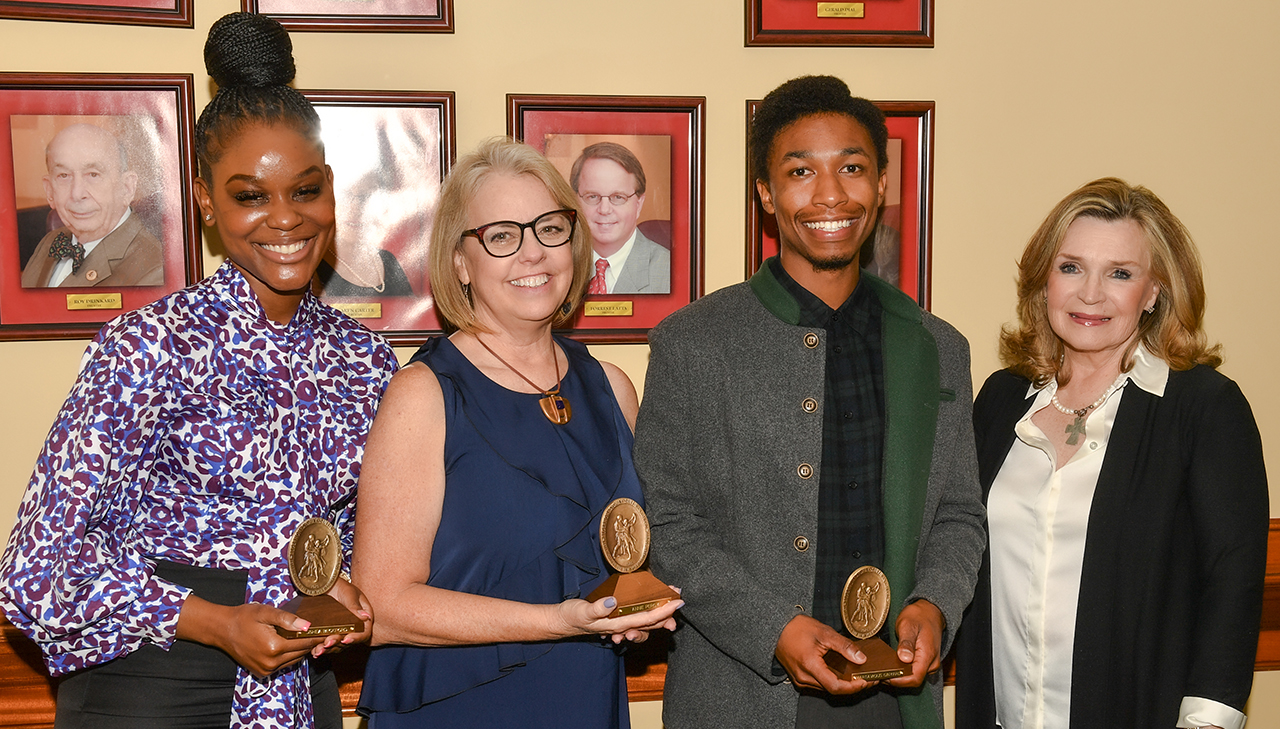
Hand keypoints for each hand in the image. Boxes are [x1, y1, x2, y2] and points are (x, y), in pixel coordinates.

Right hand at [177, 595, 326, 677]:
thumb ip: (288, 619)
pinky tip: (293, 644)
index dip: (318, 636)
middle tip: (325, 633)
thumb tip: (308, 626)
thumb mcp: (266, 612)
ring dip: (301, 650)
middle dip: (312, 643)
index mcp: (274, 647)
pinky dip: (289, 655)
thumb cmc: (244, 617)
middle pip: (301, 653)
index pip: (304, 643)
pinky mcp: (262, 673)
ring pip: (293, 660)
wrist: (222, 630)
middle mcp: (271, 663)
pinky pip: (283, 665)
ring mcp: (266, 670)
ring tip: (311, 637)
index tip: (332, 630)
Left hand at [311, 577, 373, 657]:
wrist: (325, 585)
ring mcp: (342, 631)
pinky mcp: (330, 633)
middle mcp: (354, 627)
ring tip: (318, 650)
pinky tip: (314, 651)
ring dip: (328, 649)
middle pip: (349, 641)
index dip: (356, 638)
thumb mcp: (349, 593)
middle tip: (327, 643)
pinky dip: (320, 648)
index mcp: (364, 618)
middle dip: (338, 643)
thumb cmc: (340, 586)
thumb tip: (366, 617)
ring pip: (337, 645)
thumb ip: (355, 606)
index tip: (346, 639)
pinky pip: (327, 644)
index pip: (364, 632)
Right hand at [551, 594, 682, 643]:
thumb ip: (597, 607)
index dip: (664, 610)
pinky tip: (652, 605)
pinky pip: (637, 617)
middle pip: (651, 621)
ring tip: (670, 603)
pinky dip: (647, 612)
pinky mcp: (617, 618)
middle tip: (680, 600)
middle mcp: (622, 625)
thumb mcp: (583, 611)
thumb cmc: (573, 617)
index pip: (647, 618)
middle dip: (667, 612)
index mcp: (618, 623)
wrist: (563, 622)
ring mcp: (620, 622)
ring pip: (646, 620)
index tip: (677, 601)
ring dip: (660, 613)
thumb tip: (613, 601)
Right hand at [775, 614, 875, 694]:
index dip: (853, 687)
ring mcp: (800, 680)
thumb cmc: (797, 628)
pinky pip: (819, 684)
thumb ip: (844, 646)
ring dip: (842, 684)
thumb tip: (861, 658)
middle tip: (868, 677)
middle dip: (851, 686)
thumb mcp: (824, 632)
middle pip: (832, 690)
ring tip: (857, 674)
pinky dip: (832, 680)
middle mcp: (803, 678)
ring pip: (826, 688)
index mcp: (810, 666)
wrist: (776, 628)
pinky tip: (841, 672)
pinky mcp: (799, 678)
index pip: (835, 687)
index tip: (866, 681)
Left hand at [884, 599, 943, 688]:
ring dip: (899, 676)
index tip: (884, 676)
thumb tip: (905, 658)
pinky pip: (915, 671)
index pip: (915, 678)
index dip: (899, 681)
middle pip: (913, 680)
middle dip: (896, 680)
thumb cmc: (918, 616)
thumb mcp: (908, 625)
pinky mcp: (926, 662)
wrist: (930, 611)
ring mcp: (930, 663)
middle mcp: (931, 663)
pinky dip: (903, 671)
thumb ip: (906, 643)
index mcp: (928, 655)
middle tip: (879, 673)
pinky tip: (892, 666)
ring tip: (883, 669)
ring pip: (914, 677)